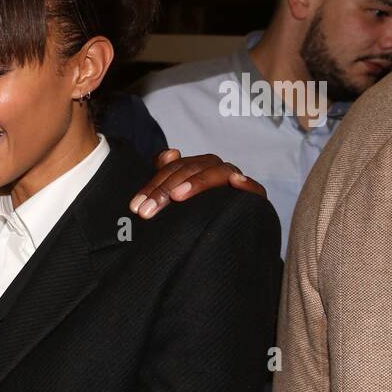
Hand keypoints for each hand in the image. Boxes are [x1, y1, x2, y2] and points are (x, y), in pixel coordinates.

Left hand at [129, 149, 266, 219]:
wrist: (224, 238)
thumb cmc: (196, 214)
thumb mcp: (175, 196)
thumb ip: (166, 174)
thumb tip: (168, 153)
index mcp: (197, 167)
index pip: (173, 168)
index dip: (153, 185)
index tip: (136, 206)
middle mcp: (216, 170)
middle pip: (191, 169)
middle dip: (166, 189)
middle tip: (147, 211)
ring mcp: (236, 181)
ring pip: (218, 173)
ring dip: (197, 182)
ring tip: (178, 196)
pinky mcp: (255, 197)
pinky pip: (256, 188)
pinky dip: (247, 184)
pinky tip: (236, 182)